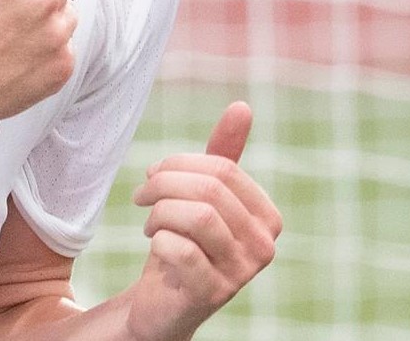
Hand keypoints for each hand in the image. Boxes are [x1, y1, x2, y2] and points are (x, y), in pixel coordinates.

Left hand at [123, 102, 281, 340]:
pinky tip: (155, 247)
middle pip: (210, 191)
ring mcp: (240, 274)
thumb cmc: (186, 242)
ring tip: (149, 223)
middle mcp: (263, 247)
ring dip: (159, 213)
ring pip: (197, 217)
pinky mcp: (210, 294)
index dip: (180, 164)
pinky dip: (157, 241)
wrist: (163, 301)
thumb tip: (242, 107)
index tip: (154, 174)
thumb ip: (222, 156)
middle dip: (164, 185)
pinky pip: (179, 249)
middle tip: (142, 195)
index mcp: (267, 218)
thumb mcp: (202, 196)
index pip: (224, 170)